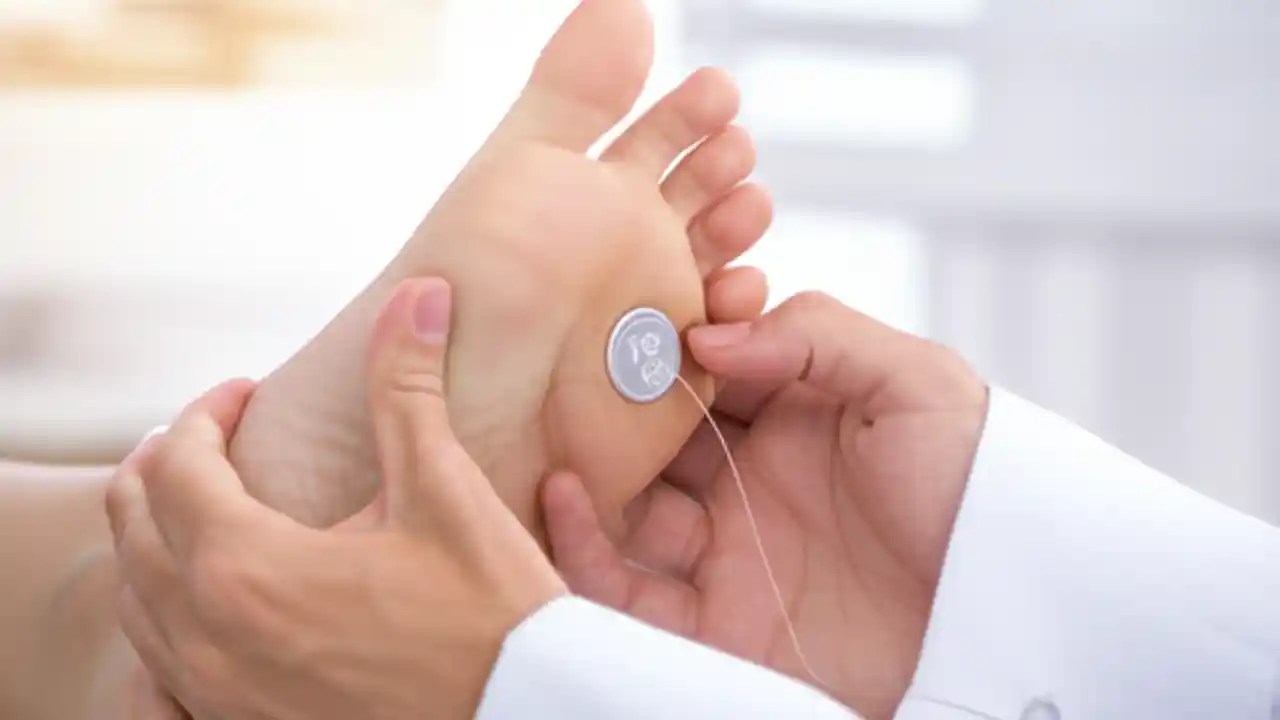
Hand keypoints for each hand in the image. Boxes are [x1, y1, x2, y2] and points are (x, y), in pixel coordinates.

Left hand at [107, 278, 565, 719]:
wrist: (522, 716)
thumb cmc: (486, 615)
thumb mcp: (444, 491)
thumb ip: (410, 388)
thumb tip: (419, 295)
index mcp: (248, 568)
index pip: (181, 467)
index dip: (206, 414)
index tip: (242, 393)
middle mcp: (212, 638)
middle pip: (135, 532)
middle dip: (161, 470)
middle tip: (199, 439)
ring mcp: (220, 695)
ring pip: (138, 608)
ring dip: (151, 545)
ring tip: (193, 512)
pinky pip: (160, 678)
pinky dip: (163, 628)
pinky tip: (201, 612)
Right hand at [541, 292, 988, 719]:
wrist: (1012, 614)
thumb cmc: (983, 490)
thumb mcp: (917, 383)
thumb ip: (816, 336)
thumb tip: (706, 339)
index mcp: (797, 415)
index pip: (708, 366)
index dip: (661, 335)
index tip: (617, 305)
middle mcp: (753, 478)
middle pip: (654, 432)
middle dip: (607, 400)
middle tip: (558, 365)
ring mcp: (730, 550)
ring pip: (628, 504)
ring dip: (582, 468)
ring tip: (543, 427)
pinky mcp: (717, 625)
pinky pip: (626, 588)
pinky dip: (581, 544)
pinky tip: (562, 493)